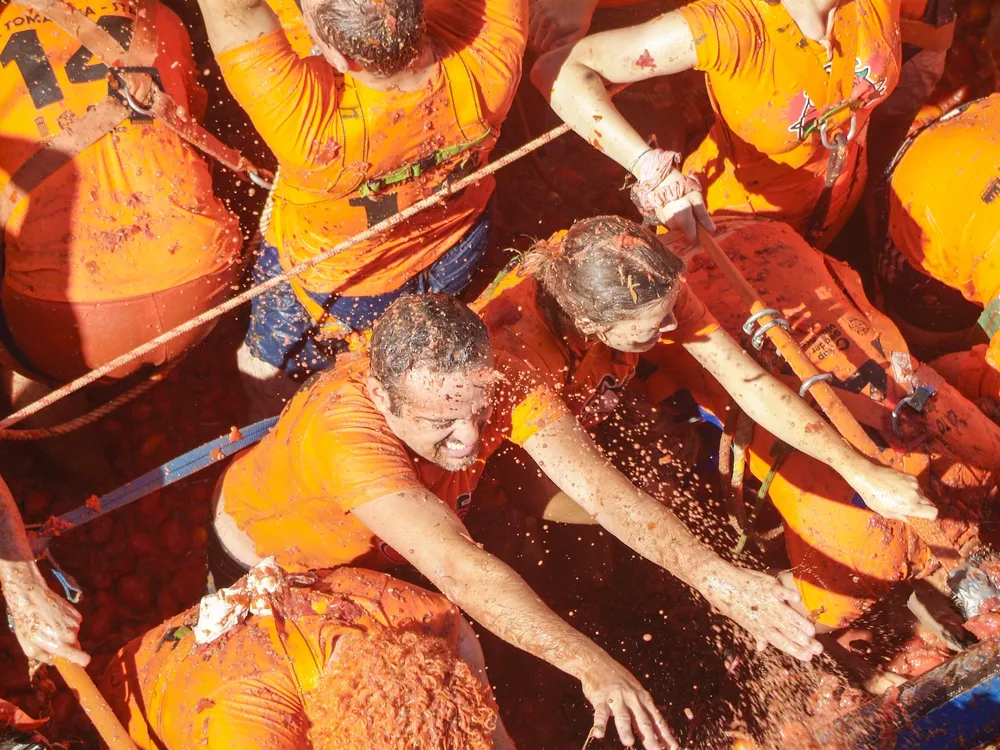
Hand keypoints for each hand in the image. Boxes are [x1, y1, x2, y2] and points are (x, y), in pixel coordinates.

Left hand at [4, 570, 88, 665]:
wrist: (32, 597)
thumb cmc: (27, 623)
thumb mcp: (28, 647)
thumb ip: (42, 658)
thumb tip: (53, 661)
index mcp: (60, 646)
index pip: (83, 659)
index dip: (80, 663)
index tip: (74, 663)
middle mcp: (71, 635)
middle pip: (75, 647)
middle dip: (66, 647)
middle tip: (51, 641)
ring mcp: (75, 623)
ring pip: (73, 635)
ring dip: (64, 634)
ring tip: (49, 626)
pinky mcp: (76, 614)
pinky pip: (74, 624)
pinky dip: (66, 624)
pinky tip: (54, 618)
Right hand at [529, 0, 599, 52]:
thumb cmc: (582, 15)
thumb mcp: (580, 31)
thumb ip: (567, 42)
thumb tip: (552, 48)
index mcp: (555, 28)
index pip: (543, 46)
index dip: (546, 50)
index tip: (550, 49)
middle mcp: (545, 20)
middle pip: (535, 40)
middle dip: (540, 44)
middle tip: (545, 43)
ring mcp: (540, 11)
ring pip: (530, 30)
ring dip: (535, 35)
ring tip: (541, 35)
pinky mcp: (538, 4)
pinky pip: (528, 18)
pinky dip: (531, 23)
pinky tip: (538, 25)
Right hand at [578, 652, 677, 748]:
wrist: (598, 662)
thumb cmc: (618, 678)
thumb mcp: (636, 691)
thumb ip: (645, 710)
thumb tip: (659, 729)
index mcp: (643, 698)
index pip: (657, 719)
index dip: (665, 734)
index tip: (673, 747)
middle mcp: (632, 698)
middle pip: (643, 721)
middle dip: (651, 737)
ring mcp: (617, 697)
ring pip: (622, 716)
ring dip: (626, 730)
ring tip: (629, 743)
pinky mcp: (600, 698)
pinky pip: (600, 713)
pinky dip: (599, 724)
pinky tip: (599, 734)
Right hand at [630, 149, 714, 241]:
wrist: (661, 180)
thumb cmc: (682, 188)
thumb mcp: (697, 200)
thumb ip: (703, 216)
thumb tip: (712, 230)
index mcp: (684, 223)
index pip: (693, 238)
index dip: (699, 234)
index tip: (702, 226)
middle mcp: (673, 226)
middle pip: (686, 231)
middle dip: (691, 223)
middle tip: (692, 208)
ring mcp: (665, 222)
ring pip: (678, 226)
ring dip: (683, 219)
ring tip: (683, 204)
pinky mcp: (660, 218)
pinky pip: (671, 221)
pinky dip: (675, 215)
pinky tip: (674, 205)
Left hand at [696, 561, 821, 661]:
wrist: (718, 583)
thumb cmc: (733, 602)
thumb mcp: (744, 621)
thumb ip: (757, 633)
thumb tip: (762, 648)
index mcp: (760, 627)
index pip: (780, 642)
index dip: (795, 650)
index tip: (809, 658)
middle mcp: (764, 617)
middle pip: (787, 631)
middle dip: (803, 641)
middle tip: (819, 650)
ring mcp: (765, 601)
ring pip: (785, 614)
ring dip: (799, 622)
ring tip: (812, 632)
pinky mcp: (765, 586)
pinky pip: (777, 591)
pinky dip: (786, 594)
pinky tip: (796, 599)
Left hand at [848, 464, 938, 521]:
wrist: (868, 476)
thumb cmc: (873, 496)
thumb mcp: (886, 512)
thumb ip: (902, 517)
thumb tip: (913, 520)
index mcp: (911, 506)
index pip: (933, 512)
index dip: (931, 516)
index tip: (925, 517)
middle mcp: (915, 495)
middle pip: (930, 504)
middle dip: (924, 508)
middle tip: (913, 509)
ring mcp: (914, 484)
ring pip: (923, 494)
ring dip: (917, 498)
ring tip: (902, 498)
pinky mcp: (910, 476)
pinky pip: (917, 486)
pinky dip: (912, 489)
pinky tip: (899, 489)